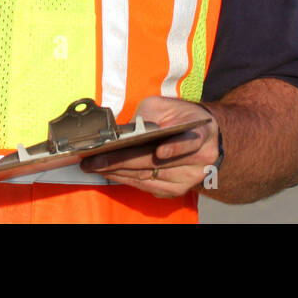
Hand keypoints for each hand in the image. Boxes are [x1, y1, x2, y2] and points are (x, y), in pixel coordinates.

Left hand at [79, 96, 219, 198]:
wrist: (204, 137)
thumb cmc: (180, 117)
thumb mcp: (166, 106)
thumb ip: (148, 116)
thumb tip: (124, 132)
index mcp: (200, 134)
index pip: (189, 143)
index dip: (175, 148)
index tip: (161, 152)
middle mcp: (198, 161)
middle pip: (157, 164)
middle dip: (122, 161)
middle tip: (95, 159)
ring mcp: (188, 179)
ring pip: (148, 178)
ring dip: (118, 173)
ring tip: (93, 166)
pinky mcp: (176, 190)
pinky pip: (147, 187)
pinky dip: (125, 179)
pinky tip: (107, 172)